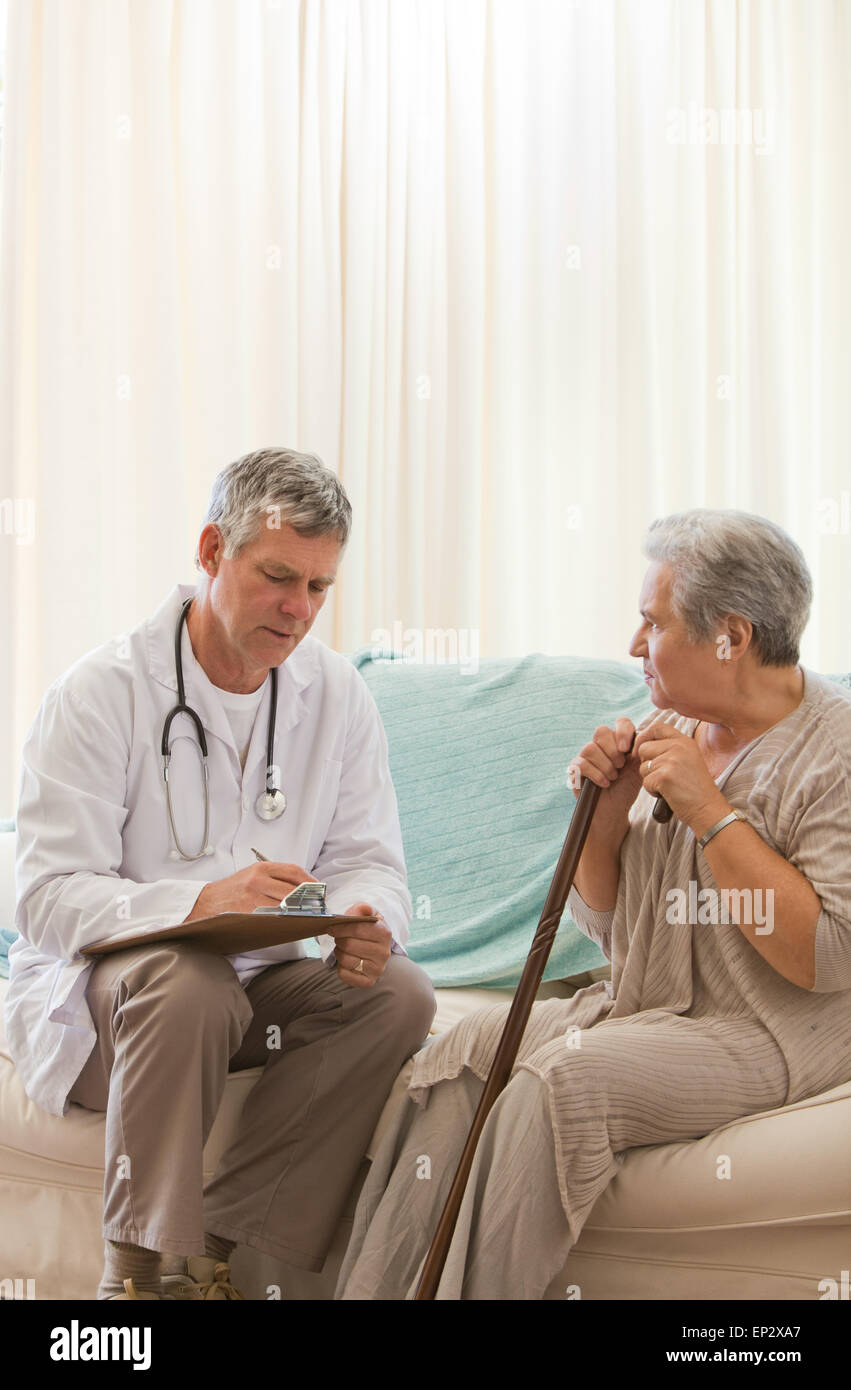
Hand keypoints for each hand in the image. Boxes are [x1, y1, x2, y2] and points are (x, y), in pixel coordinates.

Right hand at [182, 863, 317, 921]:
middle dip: (308, 900)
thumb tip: (302, 887)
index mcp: (260, 868)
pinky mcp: (247, 912)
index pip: (293, 871)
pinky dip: (284, 921)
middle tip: (317, 907)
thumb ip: (273, 878)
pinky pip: (272, 917)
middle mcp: (257, 880)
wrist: (204, 903)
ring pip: (285, 905)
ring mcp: (252, 897)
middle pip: (293, 890)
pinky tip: (290, 923)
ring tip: (307, 916)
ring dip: (298, 912)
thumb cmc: (230, 891)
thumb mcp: (251, 875)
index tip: (318, 890)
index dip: (310, 881)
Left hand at [328, 904, 391, 987]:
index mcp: (384, 933)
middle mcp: (384, 952)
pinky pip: (345, 975)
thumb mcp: (367, 915)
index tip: (332, 927)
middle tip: (338, 938)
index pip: (357, 929)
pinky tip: (347, 962)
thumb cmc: (367, 930)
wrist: (374, 949)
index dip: (341, 928)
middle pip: (349, 945)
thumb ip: (363, 908)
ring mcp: (377, 969)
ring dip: (339, 953)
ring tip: (343, 949)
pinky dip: (341, 968)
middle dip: (339, 940)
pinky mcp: (369, 981)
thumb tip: (364, 908)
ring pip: (346, 960)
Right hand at [568, 718, 642, 841]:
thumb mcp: (639, 769)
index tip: (628, 749)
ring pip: (591, 748)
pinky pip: (582, 763)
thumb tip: (641, 740)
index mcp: (618, 741)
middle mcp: (600, 745)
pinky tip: (604, 783)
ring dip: (605, 765)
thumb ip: (640, 752)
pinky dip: (596, 774)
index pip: (620, 722)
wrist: (614, 811)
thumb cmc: (626, 789)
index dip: (623, 731)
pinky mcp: (575, 769)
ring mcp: (586, 756)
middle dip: (613, 750)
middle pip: (601, 731)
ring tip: (613, 778)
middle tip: (621, 766)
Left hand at [633, 721, 727, 829]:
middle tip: (662, 776)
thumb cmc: (695, 788)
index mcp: (685, 741)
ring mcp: (672, 760)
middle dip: (646, 764)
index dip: (644, 736)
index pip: (657, 727)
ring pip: (643, 766)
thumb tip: (642, 745)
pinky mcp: (665, 776)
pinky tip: (668, 794)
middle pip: (644, 747)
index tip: (642, 750)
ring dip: (650, 779)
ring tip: (668, 786)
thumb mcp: (688, 759)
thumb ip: (671, 749)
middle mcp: (679, 746)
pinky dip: (652, 791)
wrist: (708, 808)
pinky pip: (645, 782)